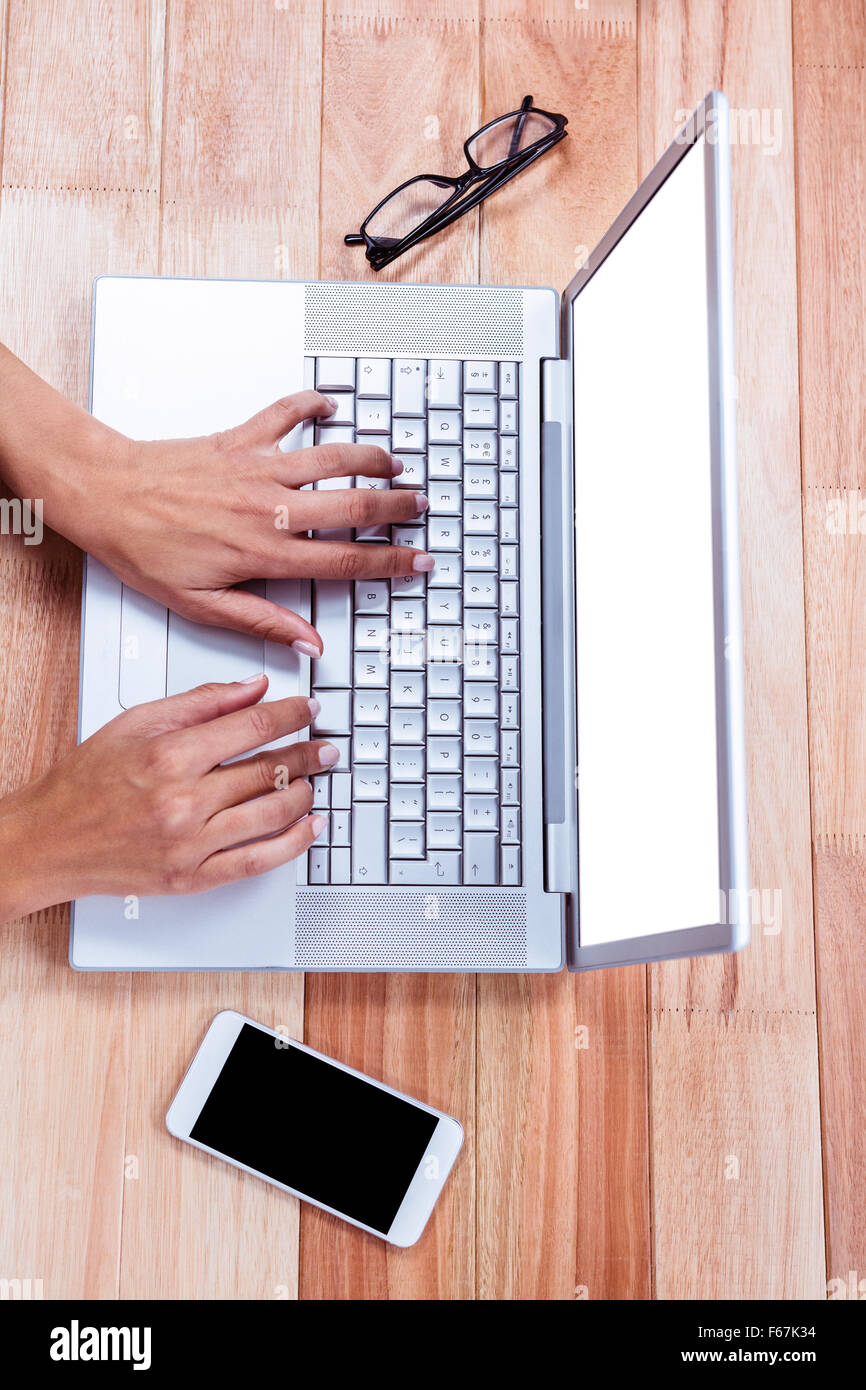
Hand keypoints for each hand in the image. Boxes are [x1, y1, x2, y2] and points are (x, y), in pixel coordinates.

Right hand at [0, 675, 332, 920]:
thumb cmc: (85, 782)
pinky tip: (310, 827)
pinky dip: (294, 843)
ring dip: (305, 794)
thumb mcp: (136, 722)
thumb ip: (201, 703)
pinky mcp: (193, 877)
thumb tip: (253, 687)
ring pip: (272, 814)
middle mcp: (183, 801)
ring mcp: (191, 843)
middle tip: (326, 747)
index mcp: (170, 756)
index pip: (252, 727)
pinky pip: (258, 860)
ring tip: (315, 780)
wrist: (50, 841)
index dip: (292, 715)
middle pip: (269, 771)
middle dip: (308, 754)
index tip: (310, 710)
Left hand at [68, 390, 431, 652]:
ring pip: (332, 457)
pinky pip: (285, 413)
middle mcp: (269, 508)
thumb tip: (306, 644)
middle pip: (352, 506)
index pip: (345, 561)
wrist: (105, 495)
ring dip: (371, 458)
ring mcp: (257, 469)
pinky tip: (330, 405)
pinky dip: (311, 404)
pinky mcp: (239, 440)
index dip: (390, 563)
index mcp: (264, 553)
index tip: (418, 561)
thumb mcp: (201, 605)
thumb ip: (261, 623)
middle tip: (422, 509)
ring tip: (396, 464)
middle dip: (397, 508)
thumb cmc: (144, 549)